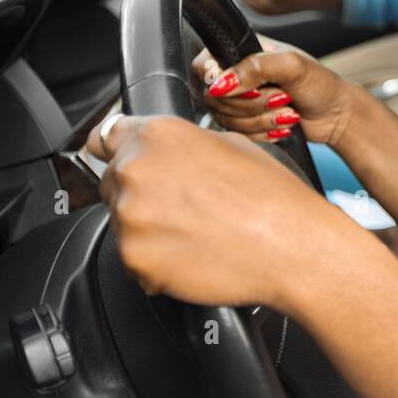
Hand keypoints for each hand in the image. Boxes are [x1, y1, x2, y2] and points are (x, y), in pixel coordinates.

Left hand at [85, 114, 356, 308]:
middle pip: (112, 182)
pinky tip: (194, 254)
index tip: (120, 161)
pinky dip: (156, 262)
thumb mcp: (230, 145)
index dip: (116, 150)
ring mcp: (130, 217)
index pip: (104, 136)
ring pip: (123, 223)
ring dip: (149, 229)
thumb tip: (169, 154)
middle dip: (139, 193)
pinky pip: (134, 260)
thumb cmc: (273, 198)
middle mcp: (136, 170)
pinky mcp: (135, 259)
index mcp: (158, 135)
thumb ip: (183, 145)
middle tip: (181, 207)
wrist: (293, 248)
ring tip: (196, 233)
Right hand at [191, 44, 360, 147]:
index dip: (219, 82)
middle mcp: (237, 74)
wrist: (337, 114)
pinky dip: (261, 132)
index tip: (246, 89)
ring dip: (260, 119)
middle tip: (282, 97)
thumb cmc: (320, 83)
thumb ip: (254, 67)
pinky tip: (281, 125)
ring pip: (225, 119)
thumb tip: (221, 83)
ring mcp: (240, 100)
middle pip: (213, 98)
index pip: (204, 65)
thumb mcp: (292, 65)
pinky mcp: (246, 122)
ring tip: (287, 110)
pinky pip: (237, 134)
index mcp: (243, 51)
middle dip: (252, 104)